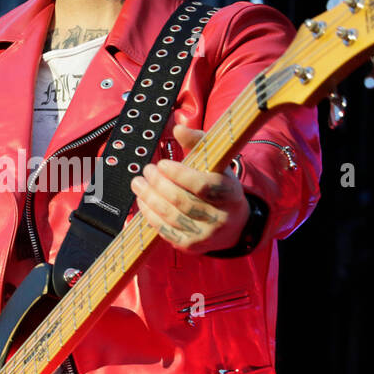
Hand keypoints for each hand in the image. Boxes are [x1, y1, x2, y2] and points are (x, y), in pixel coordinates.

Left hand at [129, 122, 249, 254]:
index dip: (178, 174)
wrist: (235, 224)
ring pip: (171, 217)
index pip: (202, 185)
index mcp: (229, 193)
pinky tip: (142, 202)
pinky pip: (166, 231)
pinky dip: (150, 216)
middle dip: (158, 185)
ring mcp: (205, 234)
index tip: (162, 164)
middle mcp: (219, 216)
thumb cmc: (221, 186)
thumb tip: (178, 128)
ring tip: (138, 184)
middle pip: (182, 201)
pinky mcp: (192, 245)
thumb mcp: (217, 162)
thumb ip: (198, 142)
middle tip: (145, 171)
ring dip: (149, 199)